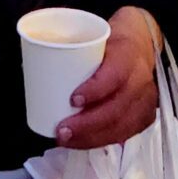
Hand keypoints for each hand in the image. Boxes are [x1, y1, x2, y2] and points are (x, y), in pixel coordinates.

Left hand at [57, 6, 158, 148]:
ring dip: (91, 138)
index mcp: (128, 54)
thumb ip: (72, 50)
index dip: (95, 90)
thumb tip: (31, 63)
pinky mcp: (145, 115)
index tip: (72, 99)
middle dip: (86, 125)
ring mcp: (146, 100)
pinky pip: (124, 134)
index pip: (115, 75)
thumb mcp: (94, 35)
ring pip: (120, 127)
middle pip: (116, 108)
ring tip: (66, 140)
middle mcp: (141, 79)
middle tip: (61, 130)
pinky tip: (83, 143)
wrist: (141, 42)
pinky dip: (101, 140)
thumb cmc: (110, 40)